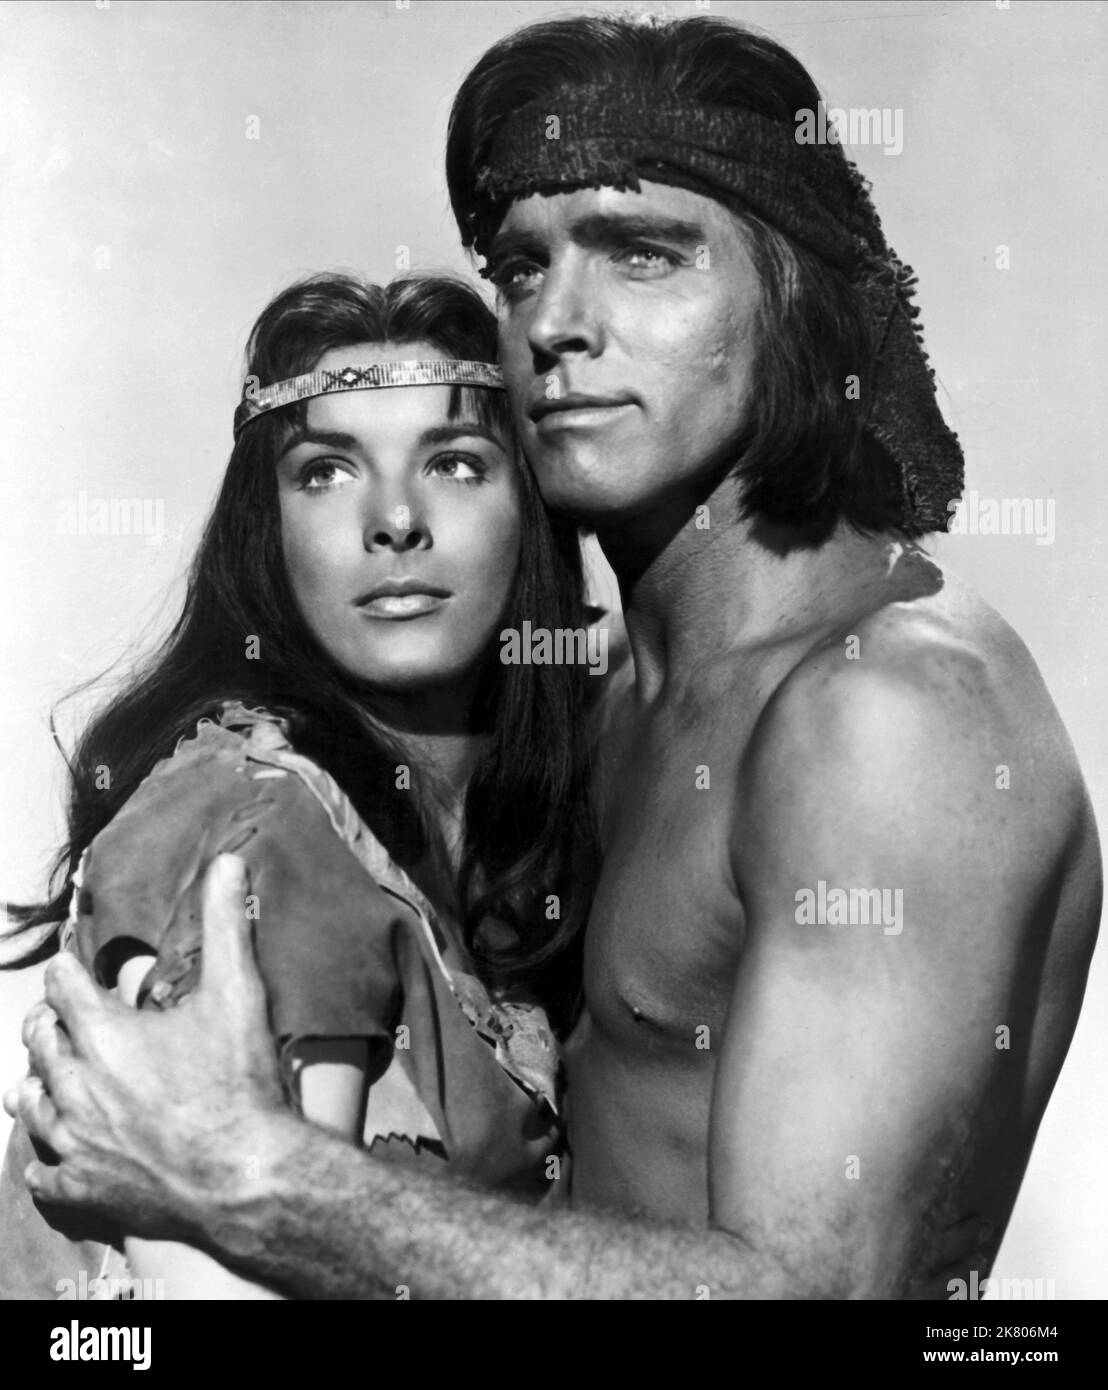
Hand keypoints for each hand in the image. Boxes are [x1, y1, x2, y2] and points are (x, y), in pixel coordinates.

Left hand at [2, 854, 287, 1242]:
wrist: (245, 1174)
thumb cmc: (240, 1083)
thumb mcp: (238, 992)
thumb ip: (226, 924)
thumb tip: (227, 863)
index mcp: (104, 1034)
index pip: (62, 985)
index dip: (68, 970)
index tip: (72, 966)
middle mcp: (75, 1085)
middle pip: (38, 1040)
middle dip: (48, 1020)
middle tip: (59, 1014)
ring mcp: (74, 1140)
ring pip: (29, 1102)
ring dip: (36, 1081)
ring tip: (45, 1074)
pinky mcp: (82, 1187)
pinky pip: (41, 1171)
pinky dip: (44, 1157)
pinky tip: (55, 1150)